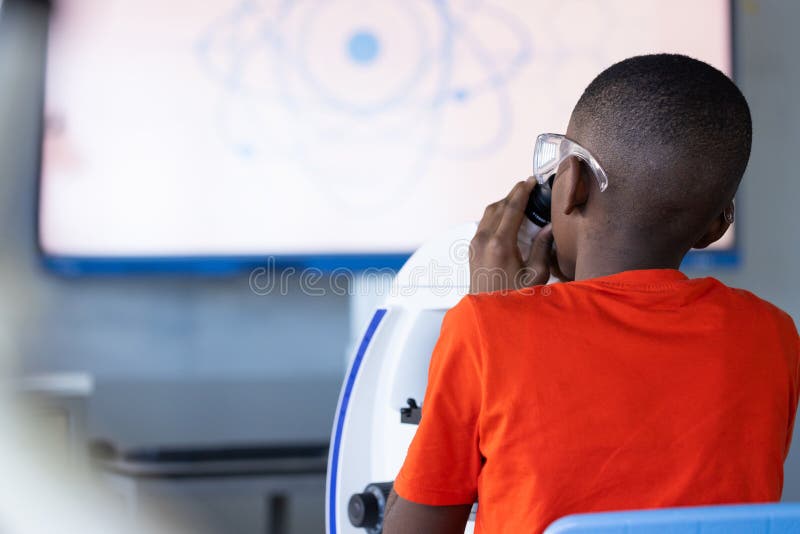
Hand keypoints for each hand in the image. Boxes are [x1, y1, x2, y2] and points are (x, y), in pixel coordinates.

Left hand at [469, 179, 554, 293]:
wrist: (489, 315)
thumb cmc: (514, 298)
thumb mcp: (536, 275)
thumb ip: (543, 248)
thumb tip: (548, 229)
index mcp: (500, 243)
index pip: (512, 207)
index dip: (523, 191)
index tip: (532, 180)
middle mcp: (484, 240)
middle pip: (499, 206)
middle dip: (514, 194)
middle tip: (529, 187)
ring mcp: (475, 244)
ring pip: (489, 213)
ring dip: (504, 204)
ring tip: (520, 201)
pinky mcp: (472, 251)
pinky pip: (484, 224)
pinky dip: (496, 215)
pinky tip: (508, 220)